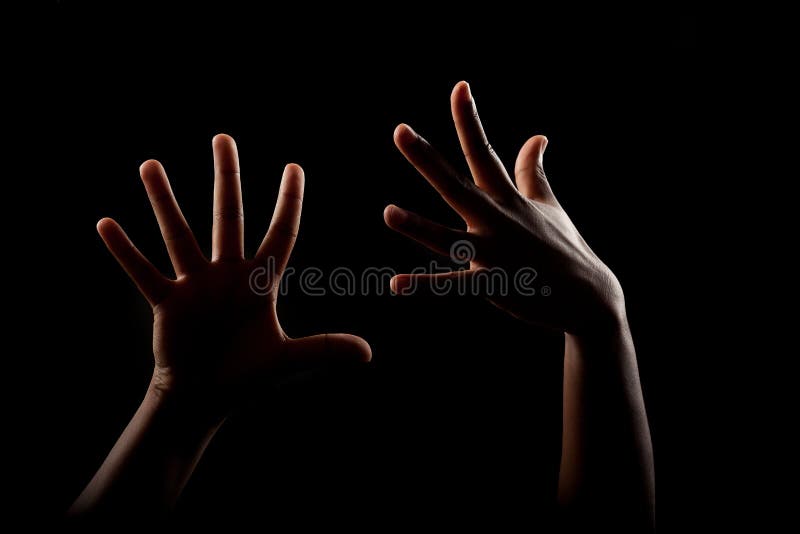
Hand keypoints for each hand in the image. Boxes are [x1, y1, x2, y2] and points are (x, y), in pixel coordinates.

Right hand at [98, 135, 370, 420]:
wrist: (202, 400)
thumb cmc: (244, 377)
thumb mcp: (288, 360)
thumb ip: (326, 350)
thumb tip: (369, 354)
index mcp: (259, 282)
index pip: (281, 232)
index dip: (288, 201)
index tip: (294, 166)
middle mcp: (226, 274)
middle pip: (228, 215)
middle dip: (226, 177)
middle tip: (223, 138)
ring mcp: (194, 285)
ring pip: (179, 234)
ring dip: (165, 201)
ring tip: (151, 164)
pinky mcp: (166, 303)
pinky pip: (143, 271)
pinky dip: (125, 251)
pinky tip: (105, 223)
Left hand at [384, 82, 623, 334]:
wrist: (591, 297)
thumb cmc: (566, 248)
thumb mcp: (548, 205)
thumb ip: (532, 172)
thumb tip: (538, 136)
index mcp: (508, 200)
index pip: (484, 153)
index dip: (470, 120)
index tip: (459, 87)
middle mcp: (498, 220)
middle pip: (456, 185)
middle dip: (427, 159)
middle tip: (400, 131)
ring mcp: (495, 253)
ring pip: (448, 238)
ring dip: (418, 227)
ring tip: (388, 213)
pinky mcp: (494, 284)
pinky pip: (453, 285)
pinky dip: (425, 285)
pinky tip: (395, 283)